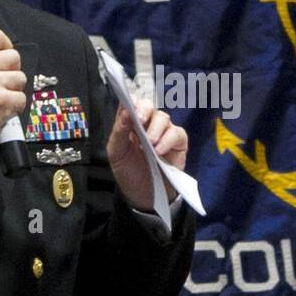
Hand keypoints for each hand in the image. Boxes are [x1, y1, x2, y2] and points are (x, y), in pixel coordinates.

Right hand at [0, 28, 26, 139]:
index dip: (6, 45)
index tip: (5, 54)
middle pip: (14, 56)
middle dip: (12, 69)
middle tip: (4, 80)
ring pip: (20, 78)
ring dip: (14, 88)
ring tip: (1, 96)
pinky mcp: (3, 101)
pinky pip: (21, 98)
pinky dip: (15, 105)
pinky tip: (3, 108)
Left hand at [107, 95, 188, 212]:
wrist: (144, 196)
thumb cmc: (129, 172)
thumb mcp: (117, 154)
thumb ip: (119, 131)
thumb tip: (125, 110)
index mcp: (130, 124)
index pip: (131, 104)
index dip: (130, 99)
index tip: (129, 100)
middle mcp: (147, 124)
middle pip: (149, 106)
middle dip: (145, 110)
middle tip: (140, 120)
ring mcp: (164, 132)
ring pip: (163, 118)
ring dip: (155, 128)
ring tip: (149, 144)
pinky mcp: (178, 143)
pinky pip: (177, 133)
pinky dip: (168, 139)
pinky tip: (159, 151)